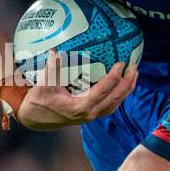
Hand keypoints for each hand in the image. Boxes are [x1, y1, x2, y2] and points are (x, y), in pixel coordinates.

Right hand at [17, 52, 137, 129]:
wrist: (35, 119)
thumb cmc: (39, 101)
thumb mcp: (44, 85)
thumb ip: (52, 69)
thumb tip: (55, 51)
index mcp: (81, 106)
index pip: (104, 90)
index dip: (115, 76)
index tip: (121, 63)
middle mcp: (91, 113)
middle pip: (116, 98)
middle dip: (128, 82)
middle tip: (134, 65)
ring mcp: (93, 116)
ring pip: (116, 103)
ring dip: (127, 89)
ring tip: (134, 74)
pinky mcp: (92, 115)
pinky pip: (111, 104)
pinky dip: (119, 94)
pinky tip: (122, 84)